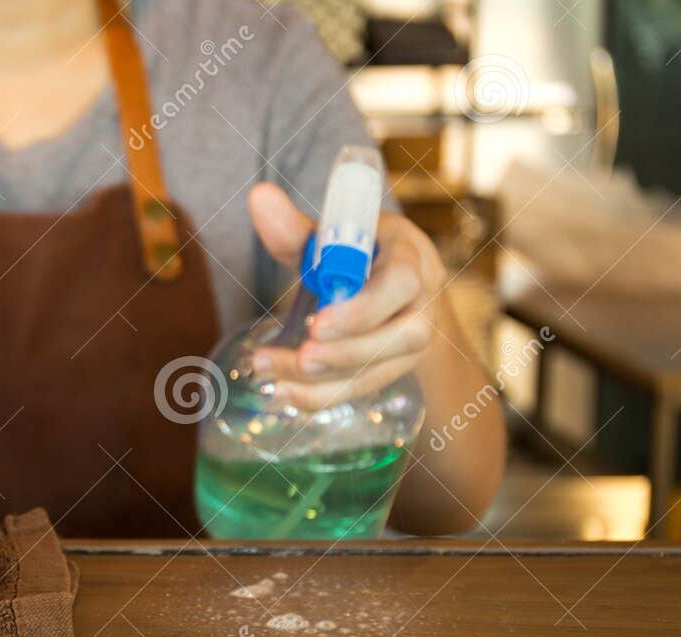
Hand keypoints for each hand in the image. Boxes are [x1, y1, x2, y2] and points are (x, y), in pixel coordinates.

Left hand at [247, 182, 445, 411]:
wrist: (402, 294)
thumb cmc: (364, 256)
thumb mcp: (338, 237)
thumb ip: (298, 228)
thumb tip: (258, 197)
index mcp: (411, 258)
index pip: (399, 285)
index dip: (363, 309)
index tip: (319, 324)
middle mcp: (422, 303)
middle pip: (401, 336)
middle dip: (347, 351)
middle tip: (300, 356)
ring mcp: (413, 343)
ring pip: (380, 370)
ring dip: (325, 380)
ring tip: (273, 378)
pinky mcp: (395, 371)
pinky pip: (363, 390)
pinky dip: (323, 396)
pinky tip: (285, 395)